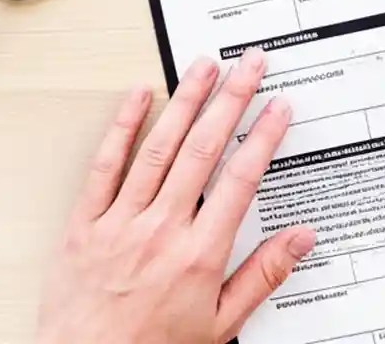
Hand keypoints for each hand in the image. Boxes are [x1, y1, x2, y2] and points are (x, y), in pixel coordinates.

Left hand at [35, 49, 315, 343]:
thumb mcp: (220, 325)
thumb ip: (262, 276)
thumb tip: (300, 240)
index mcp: (198, 255)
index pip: (240, 180)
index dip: (263, 137)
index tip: (278, 108)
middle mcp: (161, 230)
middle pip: (204, 150)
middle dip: (231, 101)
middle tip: (249, 67)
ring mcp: (120, 222)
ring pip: (159, 147)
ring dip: (184, 101)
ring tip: (204, 67)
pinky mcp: (85, 223)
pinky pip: (105, 166)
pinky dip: (122, 127)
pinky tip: (138, 96)